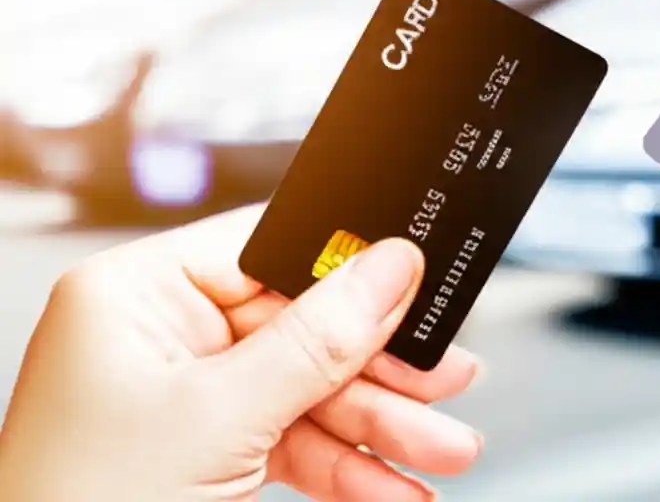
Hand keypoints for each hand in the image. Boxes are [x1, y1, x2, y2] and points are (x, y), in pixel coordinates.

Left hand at [0, 206, 482, 500]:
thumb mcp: (221, 416)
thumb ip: (317, 339)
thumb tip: (389, 266)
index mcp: (138, 295)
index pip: (271, 254)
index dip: (351, 273)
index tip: (419, 290)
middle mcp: (161, 336)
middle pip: (305, 329)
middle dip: (382, 375)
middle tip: (449, 385)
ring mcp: (185, 396)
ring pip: (311, 392)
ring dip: (382, 430)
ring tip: (442, 453)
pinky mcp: (206, 448)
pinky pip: (295, 440)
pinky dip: (347, 467)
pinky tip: (394, 486)